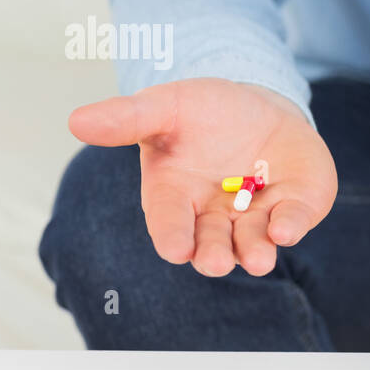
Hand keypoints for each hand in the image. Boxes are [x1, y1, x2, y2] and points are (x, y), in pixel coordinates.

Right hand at [69, 78, 336, 276]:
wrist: (258, 108)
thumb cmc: (201, 113)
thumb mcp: (165, 107)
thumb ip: (128, 118)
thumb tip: (76, 121)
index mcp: (175, 198)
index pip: (168, 224)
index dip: (172, 237)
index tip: (175, 249)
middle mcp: (214, 217)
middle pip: (210, 244)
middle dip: (213, 255)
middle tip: (215, 262)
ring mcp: (255, 217)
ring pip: (252, 243)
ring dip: (255, 251)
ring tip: (258, 260)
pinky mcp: (293, 207)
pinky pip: (293, 221)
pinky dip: (292, 226)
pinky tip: (287, 230)